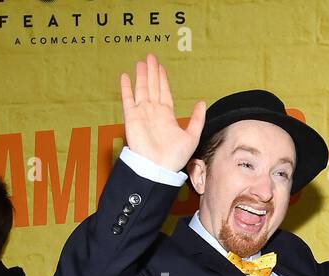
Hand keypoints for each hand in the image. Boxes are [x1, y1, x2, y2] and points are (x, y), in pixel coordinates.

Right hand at [119, 53, 205, 172]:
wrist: (158, 167)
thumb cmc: (175, 156)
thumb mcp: (192, 136)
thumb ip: (197, 119)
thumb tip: (202, 102)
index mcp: (167, 115)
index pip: (164, 92)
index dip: (162, 78)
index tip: (161, 66)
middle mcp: (154, 111)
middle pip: (152, 86)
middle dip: (152, 72)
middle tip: (150, 56)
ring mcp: (142, 113)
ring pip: (141, 89)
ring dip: (141, 76)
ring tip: (141, 62)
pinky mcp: (132, 117)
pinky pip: (128, 99)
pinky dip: (126, 88)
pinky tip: (126, 76)